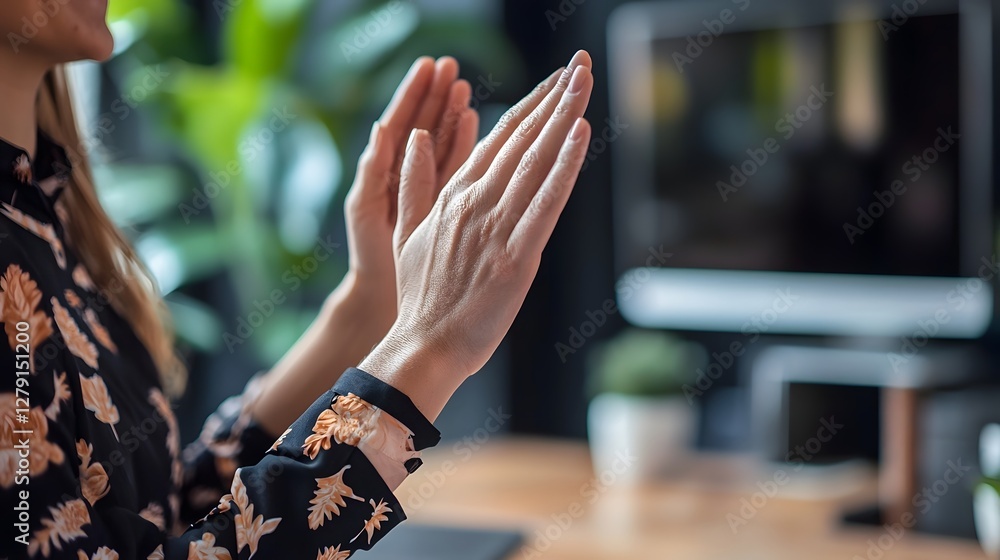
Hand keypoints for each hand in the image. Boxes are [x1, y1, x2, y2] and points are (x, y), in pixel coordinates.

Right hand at [360, 51, 594, 419]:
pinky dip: (565, 166)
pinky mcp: (518, 255)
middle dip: (554, 96)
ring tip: (584, 79)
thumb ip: (414, 184)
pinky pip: (547, 202)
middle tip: (581, 63)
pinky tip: (580, 133)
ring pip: (537, 160)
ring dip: (564, 115)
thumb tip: (414, 138)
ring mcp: (497, 226)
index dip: (530, 106)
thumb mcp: (406, 234)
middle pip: (522, 138)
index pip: (499, 138)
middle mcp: (476, 201)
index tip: (553, 81)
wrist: (422, 346)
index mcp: (455, 195)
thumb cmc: (420, 299)